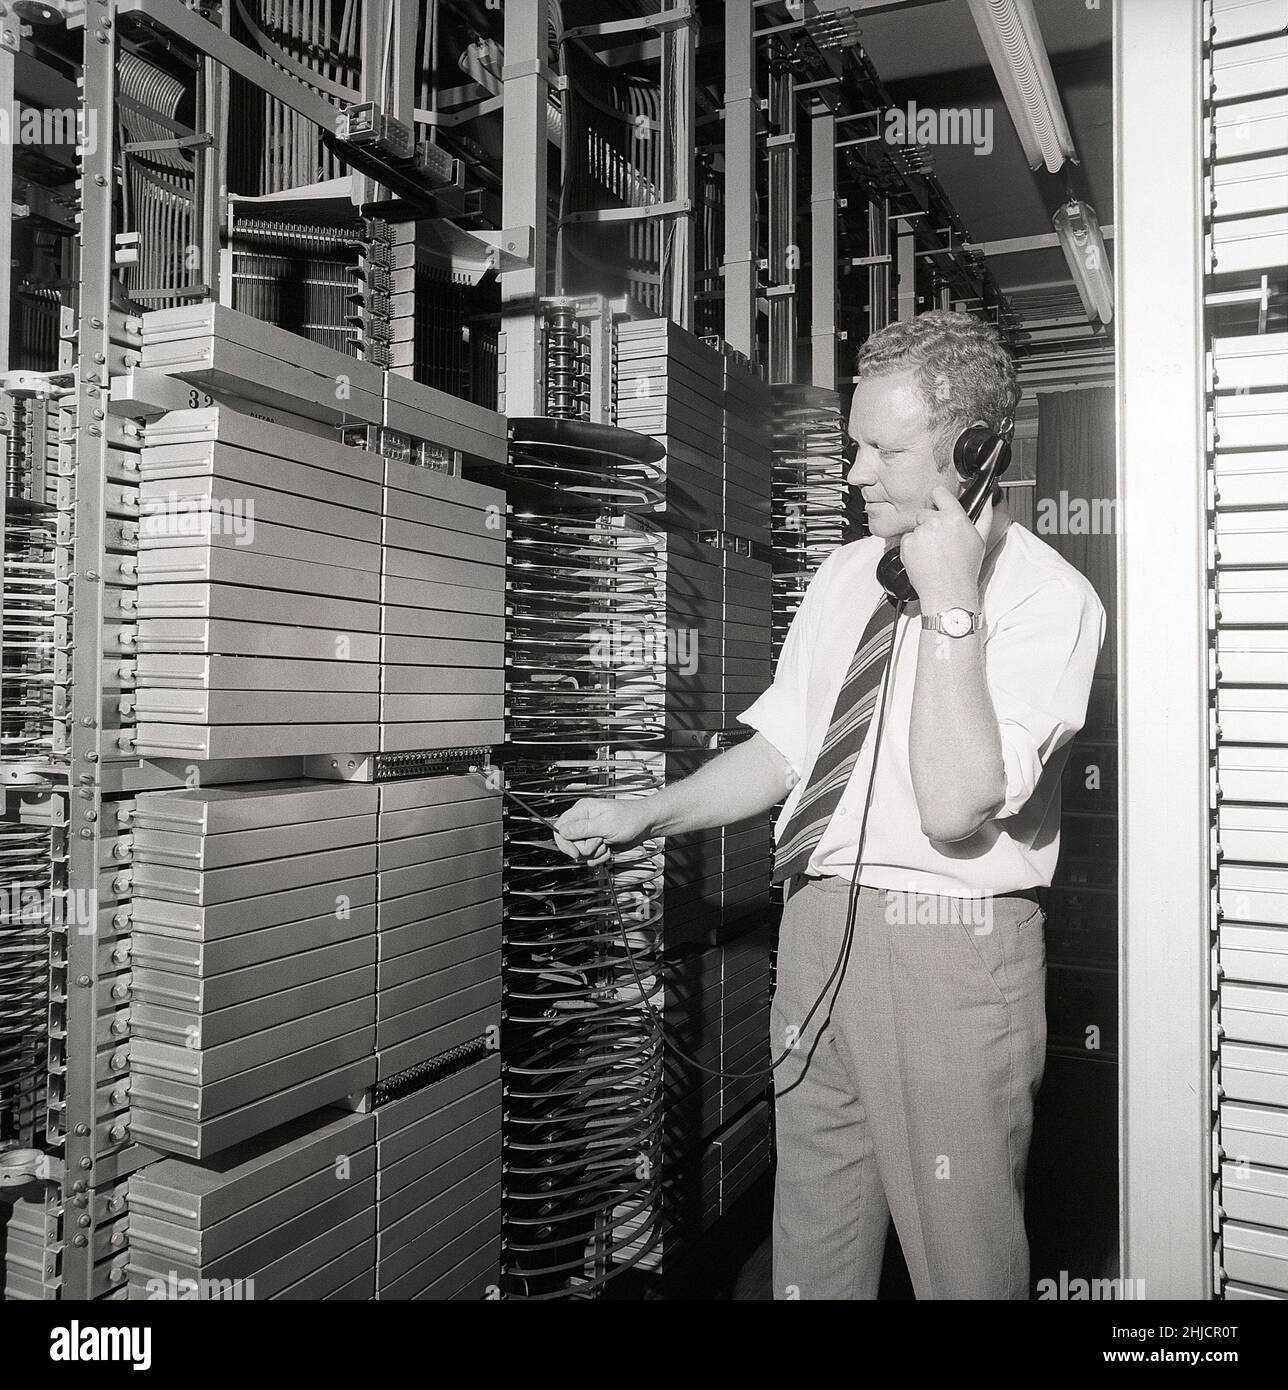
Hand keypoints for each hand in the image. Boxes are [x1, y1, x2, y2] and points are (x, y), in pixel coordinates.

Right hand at [552, 797, 651, 865]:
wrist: (645, 825)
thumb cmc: (631, 818)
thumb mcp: (605, 823)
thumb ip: (583, 828)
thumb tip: (563, 831)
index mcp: (582, 810)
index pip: (561, 828)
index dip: (565, 842)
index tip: (575, 852)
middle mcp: (584, 821)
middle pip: (569, 843)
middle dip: (584, 848)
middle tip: (599, 842)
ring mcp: (590, 833)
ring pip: (580, 852)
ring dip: (594, 852)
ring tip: (606, 842)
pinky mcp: (597, 843)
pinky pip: (590, 857)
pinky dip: (600, 856)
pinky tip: (609, 848)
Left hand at [900, 484, 988, 610]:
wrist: (948, 591)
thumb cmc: (964, 569)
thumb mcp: (980, 539)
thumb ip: (984, 515)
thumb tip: (988, 498)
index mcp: (955, 518)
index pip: (939, 492)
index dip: (938, 500)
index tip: (939, 506)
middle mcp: (935, 522)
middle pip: (925, 512)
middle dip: (929, 523)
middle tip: (939, 541)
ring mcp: (919, 533)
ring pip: (915, 527)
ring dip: (921, 536)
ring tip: (933, 553)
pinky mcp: (907, 544)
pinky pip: (906, 540)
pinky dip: (912, 548)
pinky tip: (924, 558)